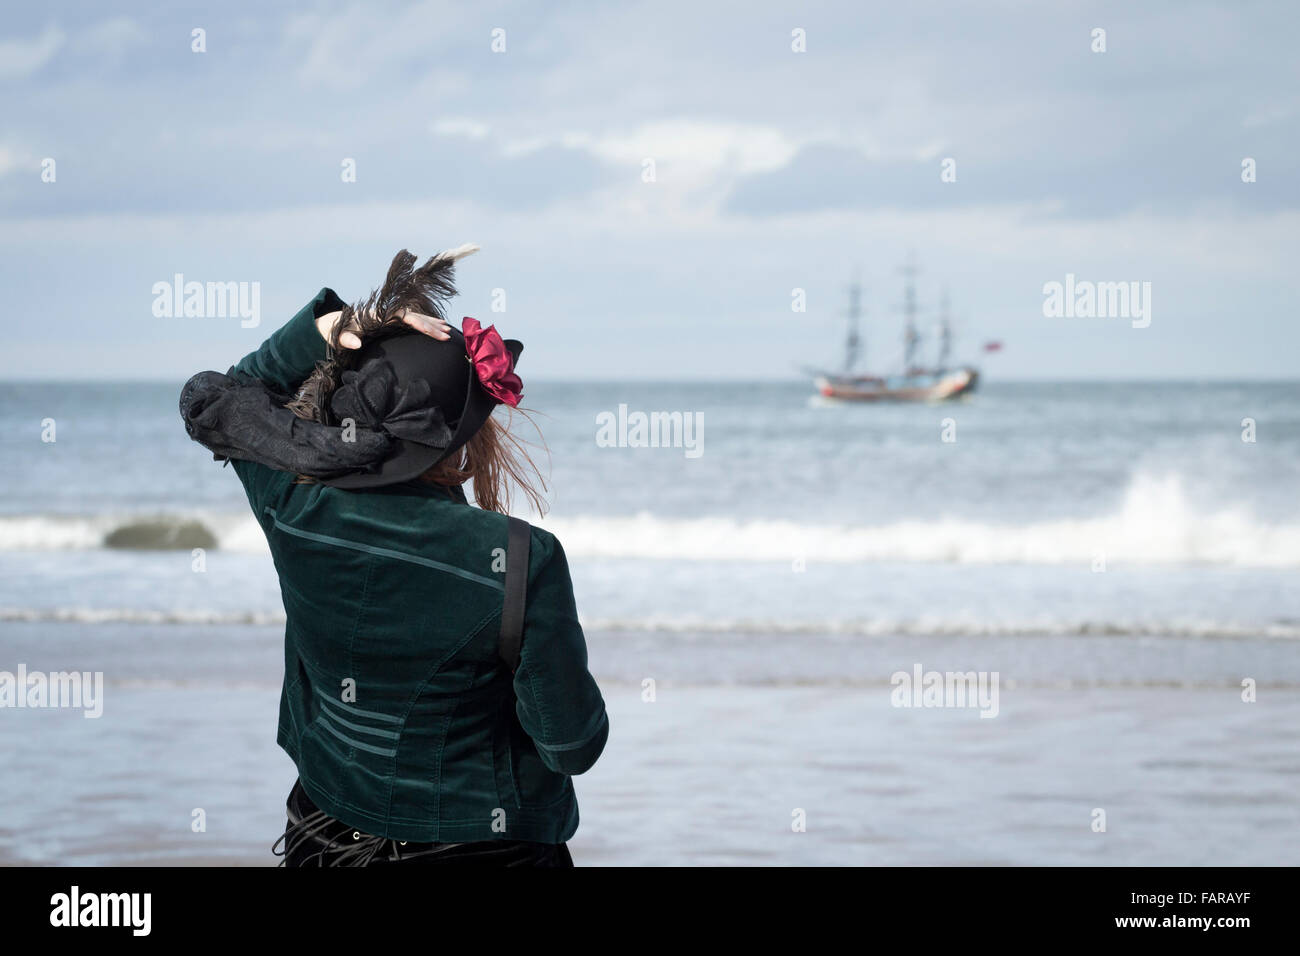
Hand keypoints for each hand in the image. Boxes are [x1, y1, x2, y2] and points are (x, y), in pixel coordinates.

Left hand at [316, 308, 453, 349]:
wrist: (338, 322)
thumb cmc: (340, 329)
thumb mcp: (340, 335)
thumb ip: (347, 339)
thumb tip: (355, 343)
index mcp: (379, 314)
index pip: (403, 316)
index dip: (417, 322)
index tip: (431, 329)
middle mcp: (388, 312)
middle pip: (414, 316)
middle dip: (431, 325)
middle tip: (446, 334)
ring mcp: (392, 316)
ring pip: (416, 317)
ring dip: (432, 323)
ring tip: (448, 329)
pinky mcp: (393, 321)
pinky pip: (413, 320)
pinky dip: (426, 322)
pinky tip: (437, 326)